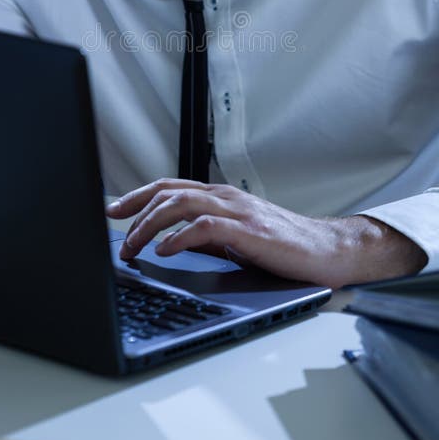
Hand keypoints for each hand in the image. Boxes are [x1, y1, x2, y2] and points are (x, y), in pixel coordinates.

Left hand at [106, 179, 427, 288]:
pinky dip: (179, 237)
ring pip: (180, 205)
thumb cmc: (281, 246)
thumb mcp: (234, 237)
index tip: (112, 210)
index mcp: (220, 197)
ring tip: (133, 246)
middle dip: (136, 212)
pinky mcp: (249, 231)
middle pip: (168, 193)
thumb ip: (204, 234)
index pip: (169, 187)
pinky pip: (205, 227)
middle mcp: (225, 196)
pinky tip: (164, 251)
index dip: (136, 196)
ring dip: (150, 226)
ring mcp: (237, 210)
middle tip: (117, 236)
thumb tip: (167, 242)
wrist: (326, 251)